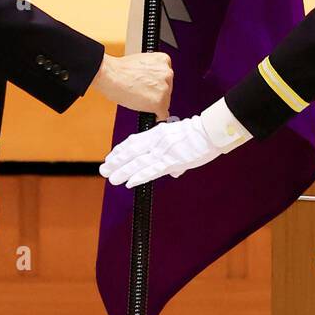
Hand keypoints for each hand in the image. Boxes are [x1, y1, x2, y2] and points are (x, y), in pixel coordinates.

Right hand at [91, 51, 172, 117]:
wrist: (110, 75)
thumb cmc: (119, 70)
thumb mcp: (141, 63)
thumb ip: (151, 72)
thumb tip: (152, 83)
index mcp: (164, 60)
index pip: (167, 77)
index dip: (157, 84)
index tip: (151, 87)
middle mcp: (167, 73)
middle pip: (167, 90)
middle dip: (156, 93)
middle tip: (142, 93)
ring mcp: (164, 89)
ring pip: (165, 102)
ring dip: (154, 104)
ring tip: (139, 100)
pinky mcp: (159, 103)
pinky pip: (162, 115)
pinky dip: (156, 116)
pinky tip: (148, 112)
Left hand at [101, 115, 223, 187]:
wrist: (211, 131)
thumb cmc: (199, 134)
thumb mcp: (181, 138)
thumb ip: (174, 154)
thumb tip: (174, 171)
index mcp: (158, 133)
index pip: (134, 141)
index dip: (121, 150)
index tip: (111, 157)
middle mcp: (157, 141)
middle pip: (131, 151)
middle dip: (116, 162)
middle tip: (103, 170)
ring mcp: (164, 151)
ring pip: (138, 162)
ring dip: (123, 171)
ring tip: (112, 178)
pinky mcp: (172, 160)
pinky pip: (153, 170)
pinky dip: (140, 176)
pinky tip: (129, 183)